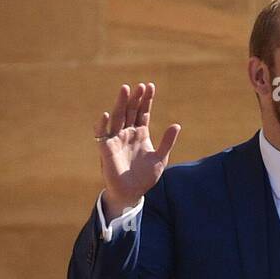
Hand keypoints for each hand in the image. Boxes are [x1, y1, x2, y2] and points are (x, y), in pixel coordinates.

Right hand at [95, 82, 179, 218]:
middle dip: (135, 98)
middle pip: (131, 110)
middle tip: (140, 85)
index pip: (143, 112)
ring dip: (121, 103)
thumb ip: (167, 142)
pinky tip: (107, 115)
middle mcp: (127, 132)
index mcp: (140, 133)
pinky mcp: (106, 148)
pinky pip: (102, 134)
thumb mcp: (160, 158)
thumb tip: (177, 125)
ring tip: (125, 89)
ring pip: (118, 116)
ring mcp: (116, 138)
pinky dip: (103, 124)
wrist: (132, 192)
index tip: (150, 86)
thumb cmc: (145, 176)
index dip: (146, 100)